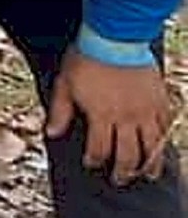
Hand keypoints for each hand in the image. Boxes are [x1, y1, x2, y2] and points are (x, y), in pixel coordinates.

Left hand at [47, 49, 173, 184]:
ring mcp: (147, 110)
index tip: (90, 164)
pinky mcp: (160, 100)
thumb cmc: (86, 58)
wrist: (114, 37)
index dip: (94, 161)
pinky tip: (162, 148)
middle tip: (119, 180)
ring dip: (150, 165)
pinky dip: (164, 141)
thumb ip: (59, 112)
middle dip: (123, 171)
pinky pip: (166, 127)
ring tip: (147, 176)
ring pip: (153, 147)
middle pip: (128, 155)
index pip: (99, 150)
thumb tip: (50, 134)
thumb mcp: (64, 84)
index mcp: (102, 116)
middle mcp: (127, 118)